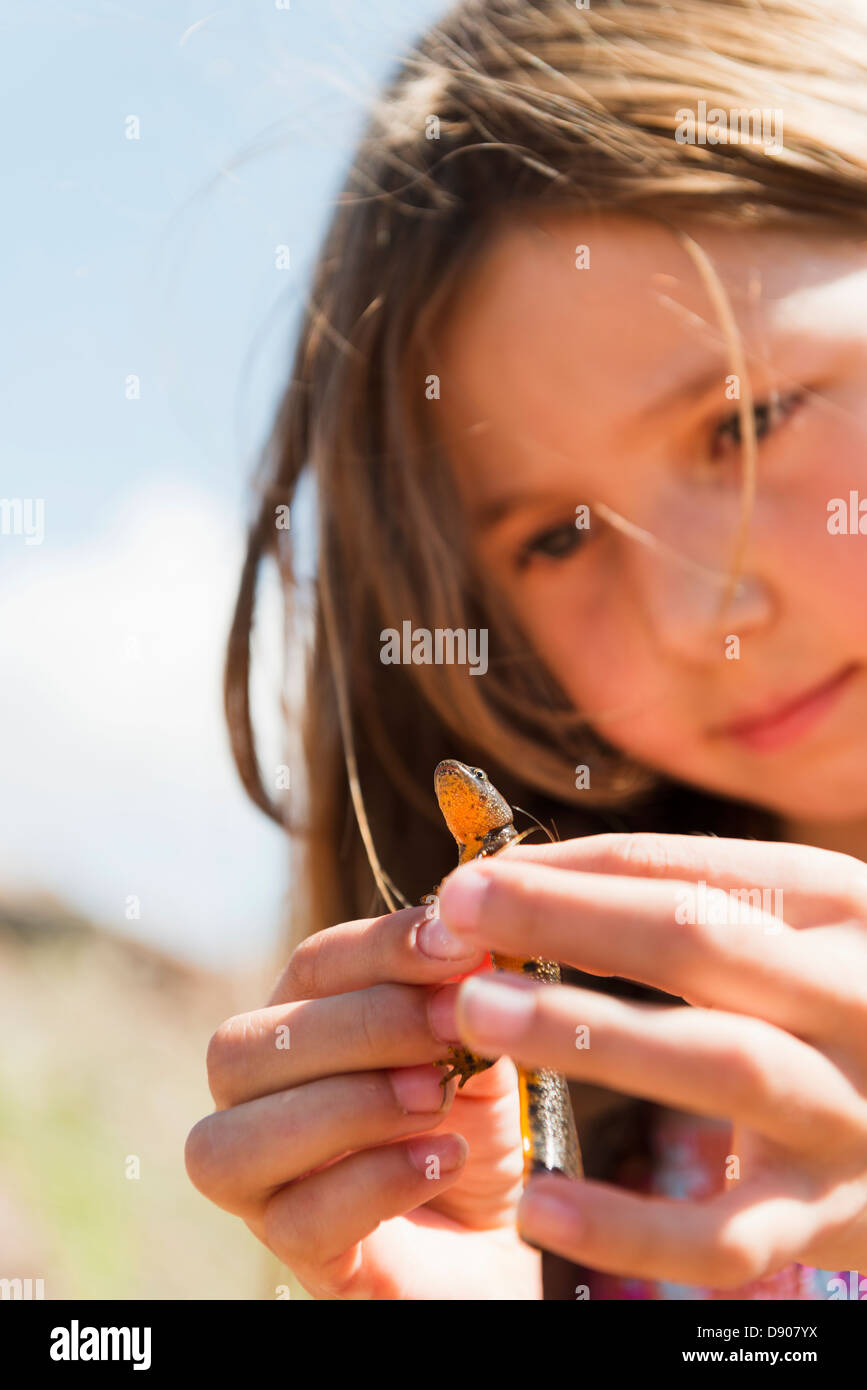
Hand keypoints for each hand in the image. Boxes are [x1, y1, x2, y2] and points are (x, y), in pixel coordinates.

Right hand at [184, 902, 542, 1299]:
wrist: (500, 1245)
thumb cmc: (472, 1130)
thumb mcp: (476, 1048)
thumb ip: (461, 995)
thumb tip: (465, 932)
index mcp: (298, 1027)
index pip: (310, 966)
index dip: (381, 947)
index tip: (460, 943)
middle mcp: (257, 1104)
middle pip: (243, 1045)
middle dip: (359, 1026)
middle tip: (451, 1027)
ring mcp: (264, 1189)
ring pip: (234, 1142)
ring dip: (346, 1106)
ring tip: (434, 1098)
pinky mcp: (301, 1262)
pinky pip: (295, 1223)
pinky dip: (375, 1181)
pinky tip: (444, 1159)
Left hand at [436, 832, 866, 1287]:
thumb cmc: (838, 997)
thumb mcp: (794, 925)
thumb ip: (679, 894)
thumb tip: (518, 878)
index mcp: (838, 904)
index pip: (686, 870)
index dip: (568, 873)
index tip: (467, 881)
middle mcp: (854, 994)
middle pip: (701, 941)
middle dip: (570, 922)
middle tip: (456, 918)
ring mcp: (848, 1107)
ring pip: (720, 1064)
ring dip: (591, 1034)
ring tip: (480, 1017)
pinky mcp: (830, 1215)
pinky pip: (726, 1233)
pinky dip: (630, 1226)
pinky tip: (539, 1204)